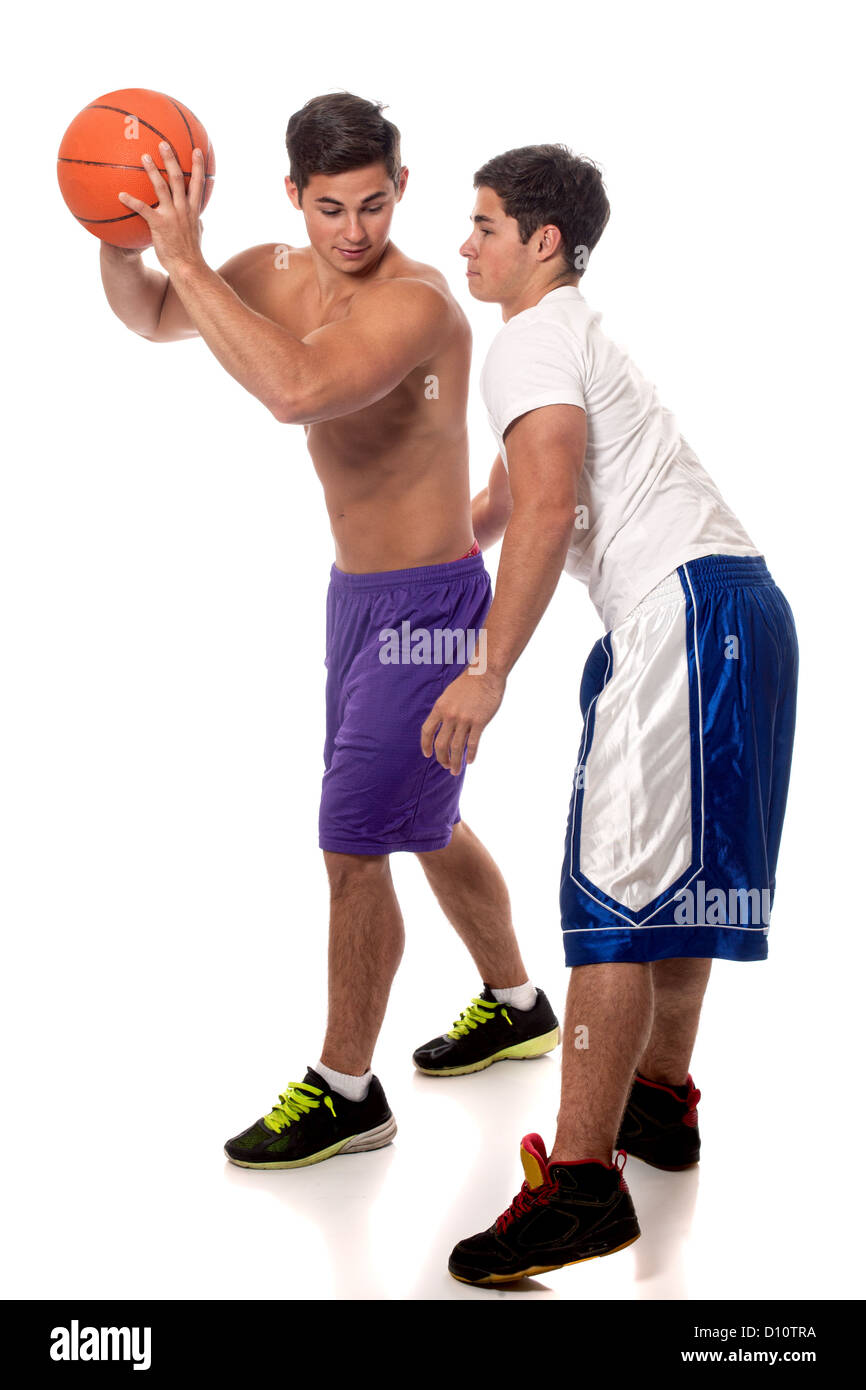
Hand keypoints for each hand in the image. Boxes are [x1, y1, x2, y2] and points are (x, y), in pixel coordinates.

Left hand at [117, 142, 205, 273]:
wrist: (188, 268)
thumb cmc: (191, 254)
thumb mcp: (198, 235)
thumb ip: (198, 223)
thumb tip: (200, 220)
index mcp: (193, 210)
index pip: (198, 183)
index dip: (198, 166)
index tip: (196, 150)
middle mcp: (183, 209)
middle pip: (178, 178)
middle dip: (171, 159)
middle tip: (163, 143)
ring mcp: (172, 216)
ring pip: (162, 188)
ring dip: (152, 171)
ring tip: (143, 157)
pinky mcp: (159, 225)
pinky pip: (143, 209)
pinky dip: (131, 201)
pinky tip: (120, 195)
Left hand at [420, 668, 505, 775]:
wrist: (486, 673)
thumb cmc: (469, 683)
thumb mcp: (449, 694)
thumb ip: (444, 710)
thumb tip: (441, 725)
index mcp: (439, 708)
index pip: (427, 731)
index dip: (425, 745)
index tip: (428, 755)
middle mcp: (449, 715)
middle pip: (440, 744)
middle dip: (441, 758)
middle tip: (445, 766)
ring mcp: (464, 719)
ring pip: (456, 747)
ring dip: (455, 762)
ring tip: (455, 771)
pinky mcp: (479, 722)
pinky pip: (472, 743)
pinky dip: (470, 754)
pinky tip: (470, 761)